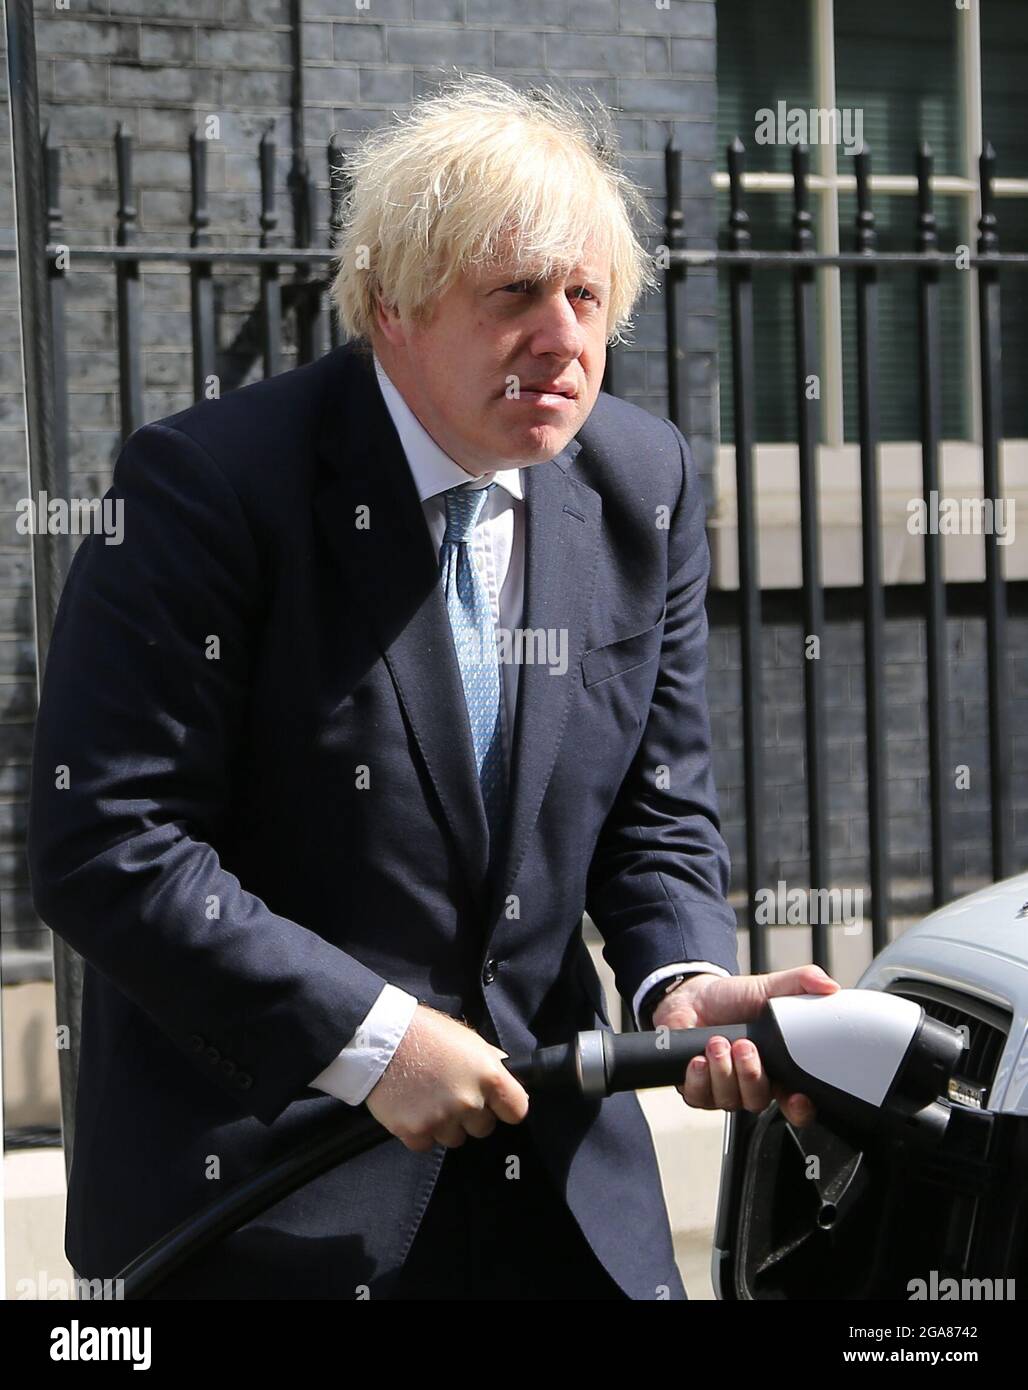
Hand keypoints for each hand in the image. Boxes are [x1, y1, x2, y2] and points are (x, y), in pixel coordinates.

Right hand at [365, 1004, 528, 1152]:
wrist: (380, 1038)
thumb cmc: (425, 1033)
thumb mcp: (468, 1040)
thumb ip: (489, 1065)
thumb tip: (504, 1082)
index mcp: (488, 1075)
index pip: (517, 1110)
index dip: (506, 1107)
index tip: (498, 1106)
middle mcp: (469, 1101)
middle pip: (484, 1128)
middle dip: (471, 1115)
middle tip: (450, 1093)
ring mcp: (442, 1119)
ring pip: (455, 1138)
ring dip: (445, 1125)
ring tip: (428, 1097)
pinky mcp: (415, 1132)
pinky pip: (427, 1144)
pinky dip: (420, 1130)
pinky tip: (412, 1107)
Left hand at [651, 965, 841, 1127]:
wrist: (694, 996)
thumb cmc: (735, 998)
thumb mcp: (770, 989)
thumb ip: (801, 985)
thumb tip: (829, 986)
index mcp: (776, 1070)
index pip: (795, 1105)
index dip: (799, 1108)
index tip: (797, 1097)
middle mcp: (751, 1085)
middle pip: (758, 1101)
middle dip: (751, 1075)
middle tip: (744, 1046)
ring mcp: (723, 1090)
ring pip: (729, 1100)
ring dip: (723, 1071)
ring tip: (718, 1042)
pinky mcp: (697, 1089)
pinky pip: (699, 1097)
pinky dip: (699, 1078)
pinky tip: (698, 1058)